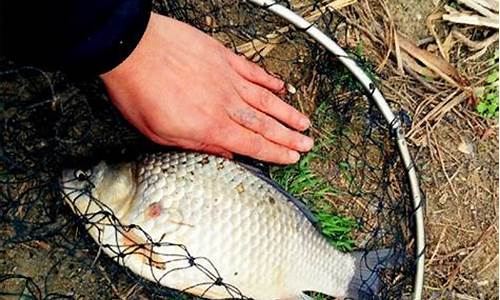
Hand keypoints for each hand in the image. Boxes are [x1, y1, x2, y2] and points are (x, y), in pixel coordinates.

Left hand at [100, 13, 312, 163]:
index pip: (252, 144)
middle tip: (307, 144)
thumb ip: (197, 145)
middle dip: (289, 137)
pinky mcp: (223, 58)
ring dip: (287, 113)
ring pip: (266, 99)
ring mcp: (228, 78)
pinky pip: (253, 72)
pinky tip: (282, 87)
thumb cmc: (139, 92)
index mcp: (211, 126)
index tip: (292, 158)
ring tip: (304, 122)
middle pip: (265, 124)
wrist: (131, 49)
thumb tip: (224, 155)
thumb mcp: (161, 133)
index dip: (275, 153)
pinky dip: (270, 80)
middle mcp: (226, 103)